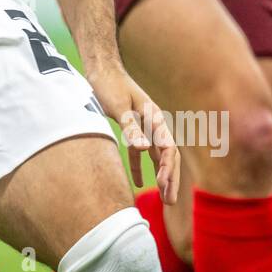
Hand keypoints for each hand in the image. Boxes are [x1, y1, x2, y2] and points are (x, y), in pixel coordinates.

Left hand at [86, 63, 179, 205]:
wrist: (101, 70)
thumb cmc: (110, 86)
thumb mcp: (119, 107)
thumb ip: (131, 127)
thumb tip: (144, 149)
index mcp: (155, 118)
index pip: (169, 148)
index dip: (167, 168)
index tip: (162, 184)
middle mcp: (154, 124)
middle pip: (168, 156)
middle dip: (171, 178)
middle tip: (170, 201)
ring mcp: (144, 128)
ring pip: (157, 156)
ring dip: (161, 176)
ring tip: (164, 199)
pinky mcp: (132, 130)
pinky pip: (139, 153)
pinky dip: (139, 167)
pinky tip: (138, 183)